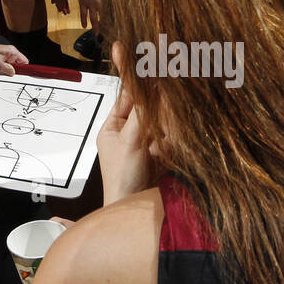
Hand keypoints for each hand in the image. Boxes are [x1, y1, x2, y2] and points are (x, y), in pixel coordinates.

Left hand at [0, 38, 26, 75]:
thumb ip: (6, 68)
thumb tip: (13, 73)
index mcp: (12, 51)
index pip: (24, 61)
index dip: (24, 69)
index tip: (22, 75)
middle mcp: (9, 55)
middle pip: (16, 68)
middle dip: (9, 71)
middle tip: (1, 70)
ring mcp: (4, 60)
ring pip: (8, 70)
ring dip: (1, 72)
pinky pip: (1, 71)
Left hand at [97, 88, 161, 205]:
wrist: (133, 207)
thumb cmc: (121, 179)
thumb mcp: (129, 140)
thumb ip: (141, 114)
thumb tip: (148, 89)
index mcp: (113, 128)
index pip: (126, 99)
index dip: (138, 88)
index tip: (151, 75)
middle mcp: (128, 133)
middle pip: (145, 110)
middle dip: (155, 110)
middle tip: (164, 102)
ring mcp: (144, 144)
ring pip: (159, 123)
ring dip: (163, 127)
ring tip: (160, 136)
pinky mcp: (159, 154)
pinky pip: (169, 138)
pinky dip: (170, 140)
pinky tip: (165, 148)